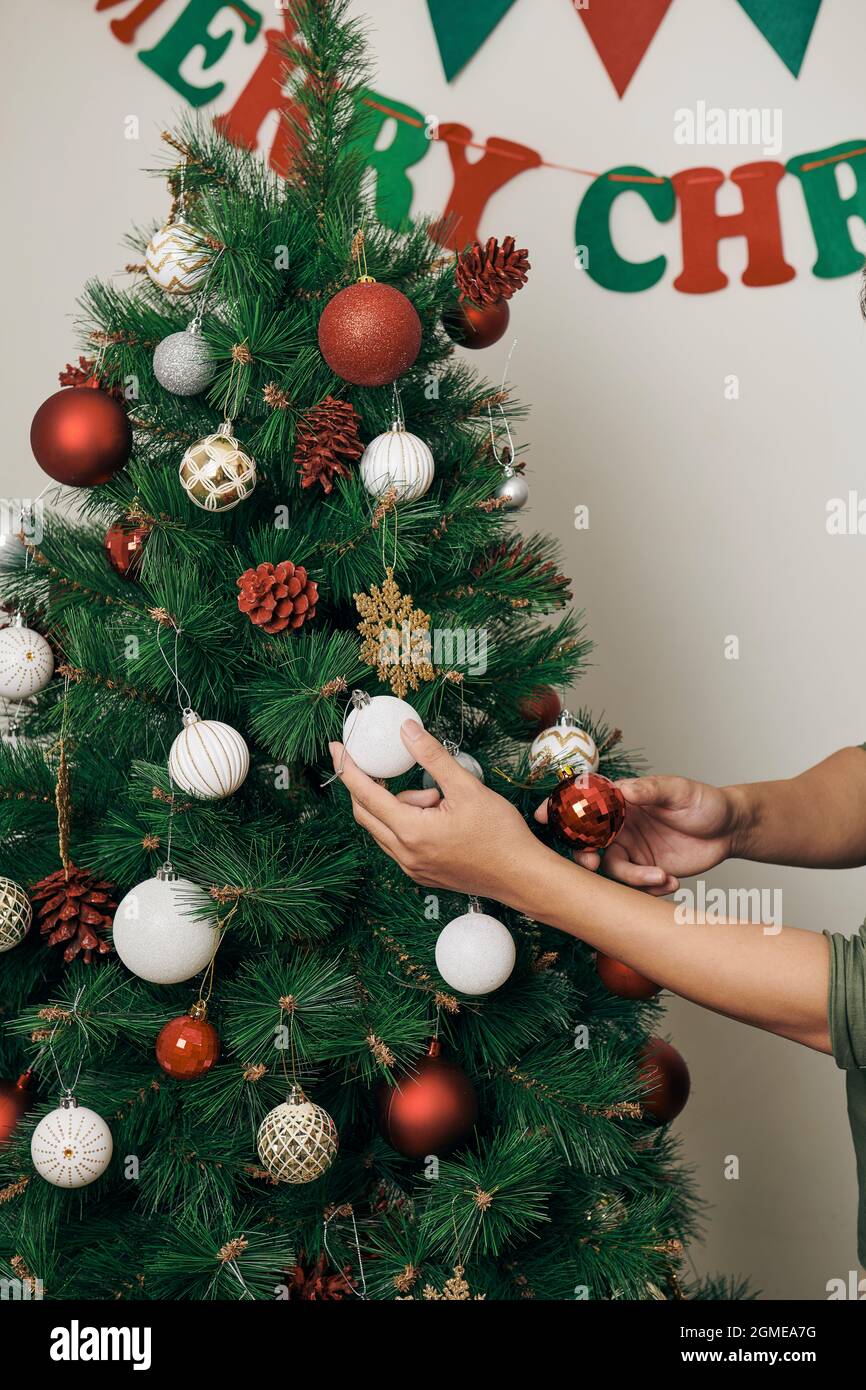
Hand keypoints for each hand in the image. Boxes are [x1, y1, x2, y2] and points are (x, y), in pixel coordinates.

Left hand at [329, 721, 545, 903]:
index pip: (365, 794)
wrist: (522, 876)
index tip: (336, 749)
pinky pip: (400, 842)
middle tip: (379, 765)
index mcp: (410, 832)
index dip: (348, 769)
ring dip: (399, 807)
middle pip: (367, 814)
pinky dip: (408, 823)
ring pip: (385, 828)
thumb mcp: (466, 787)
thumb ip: (432, 757)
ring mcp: (412, 868)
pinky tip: (438, 816)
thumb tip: (407, 731)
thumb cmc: (499, 835)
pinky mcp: (423, 874)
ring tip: (438, 799)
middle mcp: (404, 854)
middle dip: (371, 786)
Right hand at [534, 775, 738, 894]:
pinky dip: (650, 888)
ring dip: (632, 878)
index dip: (560, 808)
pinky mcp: (646, 870)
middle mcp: (621, 826)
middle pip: (588, 841)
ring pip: (612, 869)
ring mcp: (632, 849)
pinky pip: (635, 885)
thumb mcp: (679, 791)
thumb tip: (624, 789)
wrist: (731, 830)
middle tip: (591, 864)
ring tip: (661, 877)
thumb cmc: (704, 802)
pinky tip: (671, 882)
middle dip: (584, 855)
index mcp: (623, 801)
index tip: (541, 815)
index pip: (585, 802)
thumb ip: (650, 789)